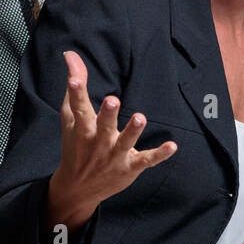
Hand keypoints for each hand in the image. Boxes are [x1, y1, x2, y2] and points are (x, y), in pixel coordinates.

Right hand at [45, 50, 177, 232]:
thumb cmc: (76, 145)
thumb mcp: (72, 117)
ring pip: (125, 142)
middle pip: (104, 126)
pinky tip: (172, 146)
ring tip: (140, 118)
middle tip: (112, 100)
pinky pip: (146, 160)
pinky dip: (159, 154)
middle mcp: (98, 142)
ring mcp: (114, 156)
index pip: (79, 108)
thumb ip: (75, 87)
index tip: (74, 81)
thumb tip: (71, 55)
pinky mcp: (130, 166)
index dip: (76, 93)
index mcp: (83, 128)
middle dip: (107, 114)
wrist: (78, 188)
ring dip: (132, 131)